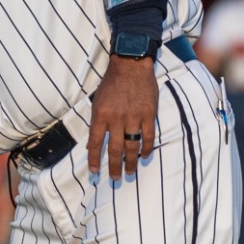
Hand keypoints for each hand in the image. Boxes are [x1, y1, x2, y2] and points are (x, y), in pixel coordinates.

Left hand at [86, 54, 158, 183]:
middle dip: (113, 167)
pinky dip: (146, 148)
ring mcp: (134, 117)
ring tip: (130, 172)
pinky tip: (144, 156)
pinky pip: (148, 137)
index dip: (94, 160)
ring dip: (131, 162)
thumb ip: (97, 121)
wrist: (130, 65)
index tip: (94, 172)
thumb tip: (94, 142)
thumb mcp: (97, 101)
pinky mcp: (149, 114)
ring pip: (132, 146)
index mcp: (100, 115)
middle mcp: (116, 118)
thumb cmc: (111, 83)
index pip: (94, 144)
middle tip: (114, 178)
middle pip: (114, 150)